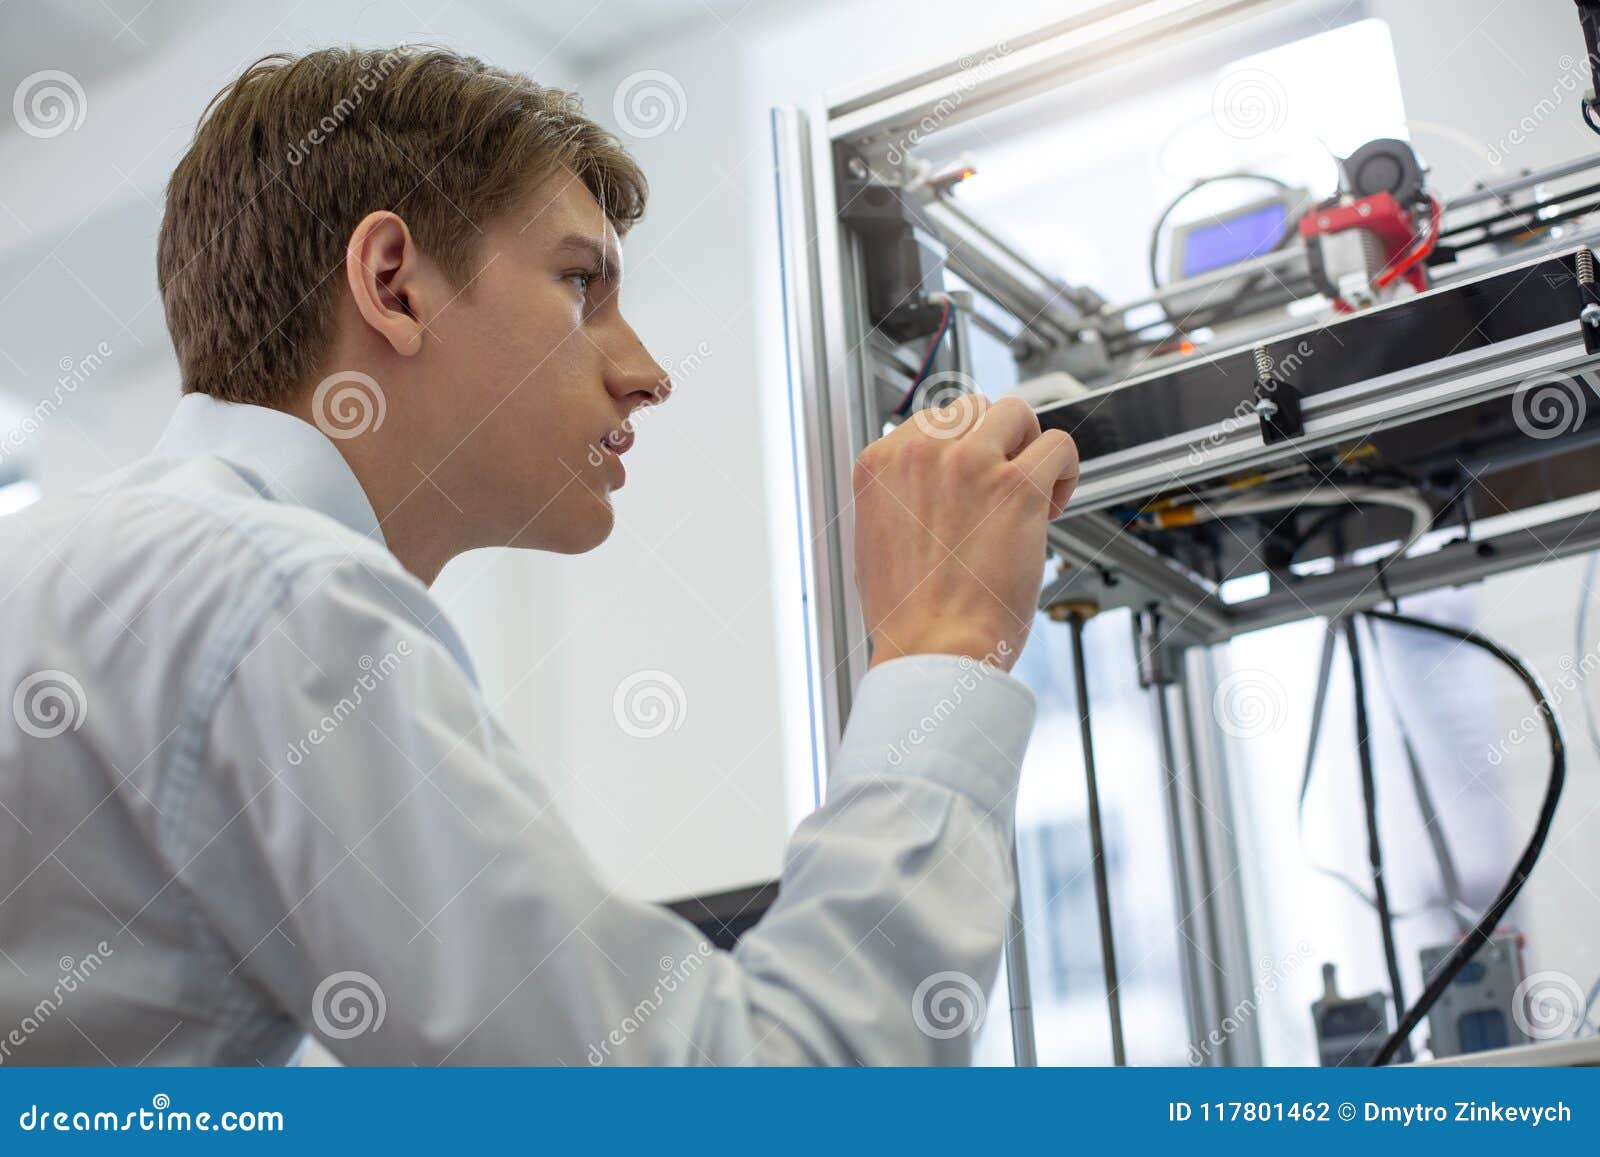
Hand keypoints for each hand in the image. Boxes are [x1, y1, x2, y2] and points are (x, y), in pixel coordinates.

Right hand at [852, 394, 1078, 671]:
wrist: (933, 651)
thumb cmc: (907, 615)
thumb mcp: (874, 542)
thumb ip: (898, 498)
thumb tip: (925, 485)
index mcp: (881, 464)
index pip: (931, 421)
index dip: (960, 450)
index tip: (973, 479)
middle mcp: (921, 453)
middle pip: (974, 409)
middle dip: (994, 442)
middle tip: (1002, 485)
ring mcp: (969, 464)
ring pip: (1016, 413)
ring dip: (1028, 446)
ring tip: (1031, 489)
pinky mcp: (1016, 486)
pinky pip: (1059, 445)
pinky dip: (1066, 471)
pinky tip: (1053, 504)